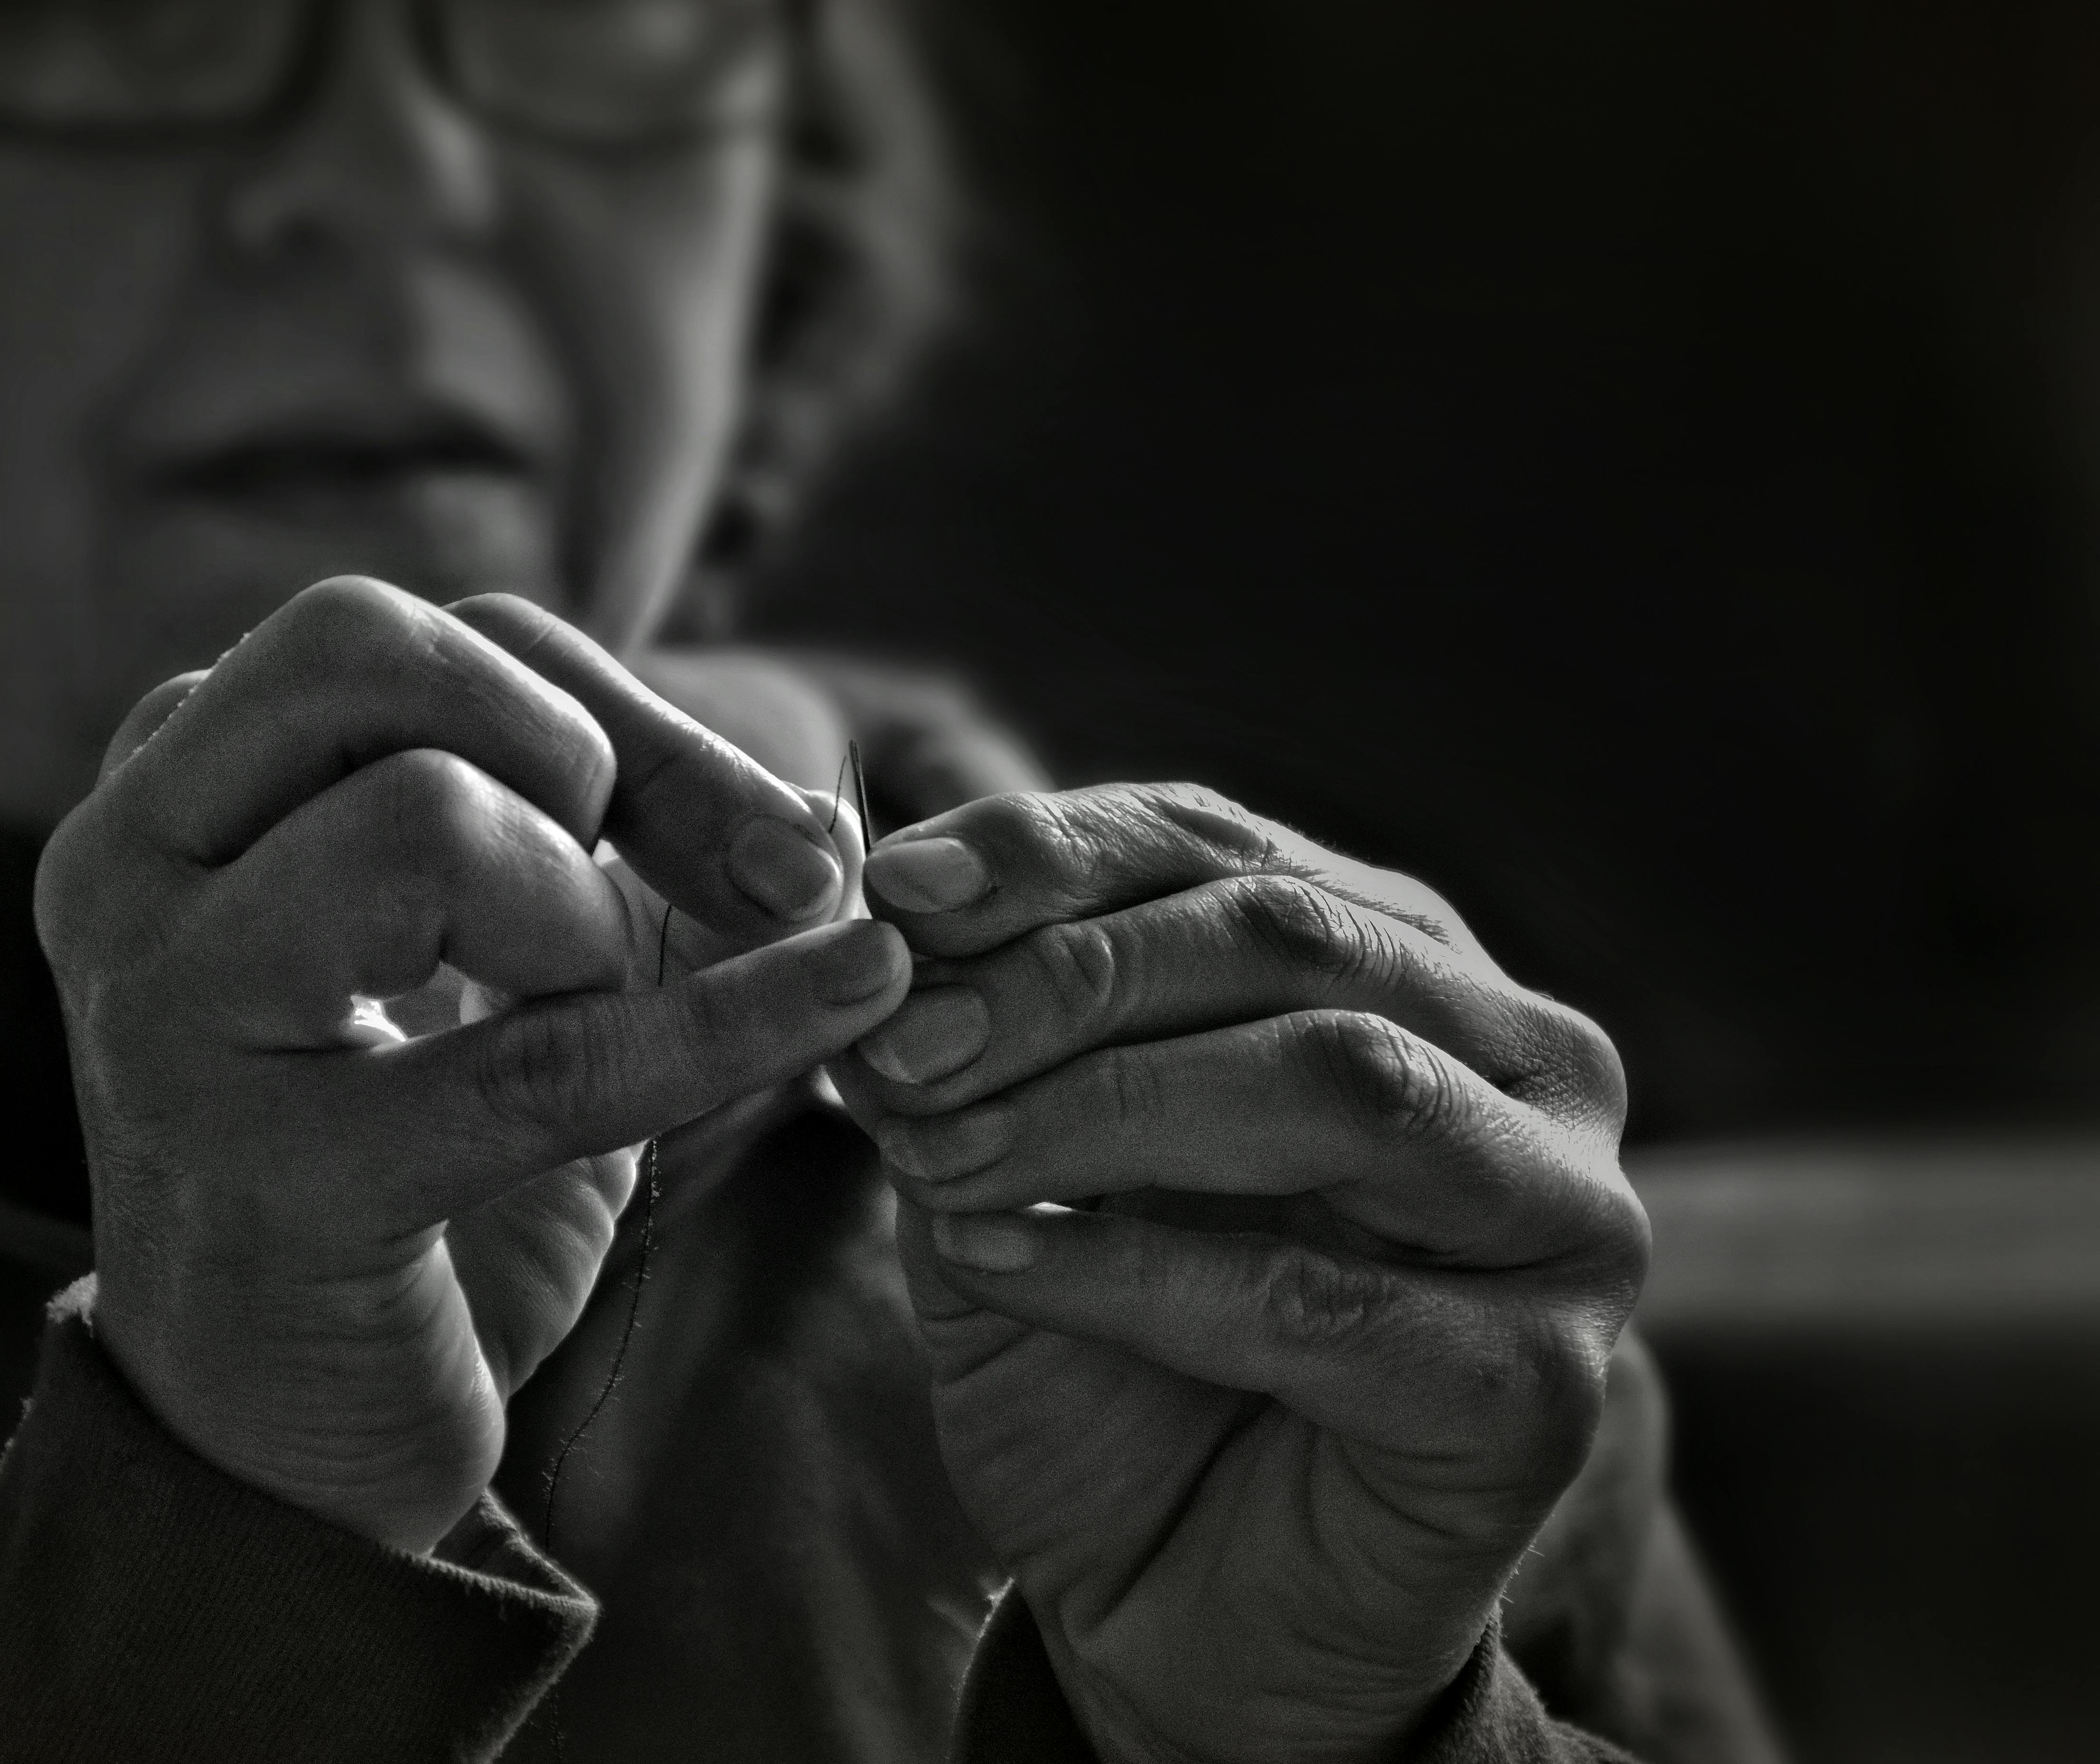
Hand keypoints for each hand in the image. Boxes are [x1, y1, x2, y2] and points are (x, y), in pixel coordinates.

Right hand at [34, 578, 904, 1553]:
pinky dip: (727, 1024)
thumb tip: (834, 820)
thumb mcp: (511, 963)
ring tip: (586, 1015)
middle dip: (578, 741)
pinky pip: (537, 1057)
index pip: (394, 634)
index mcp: (169, 791)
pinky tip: (854, 994)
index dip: (610, 703)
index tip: (768, 832)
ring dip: (583, 911)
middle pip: (364, 649)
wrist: (285, 1447)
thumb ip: (635, 851)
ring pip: (418, 818)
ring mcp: (165, 1013)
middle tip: (675, 888)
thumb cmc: (409, 1175)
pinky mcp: (264, 1174)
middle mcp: (124, 865)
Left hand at [832, 785, 1643, 1763]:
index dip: (1054, 852)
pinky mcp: (1540, 1386)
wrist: (1185, 1609)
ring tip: (936, 1149)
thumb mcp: (1017, 1164)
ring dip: (1102, 1105)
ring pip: (1336, 1082)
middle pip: (1287, 939)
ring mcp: (1563, 1218)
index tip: (896, 889)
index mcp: (1407, 962)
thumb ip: (984, 1044)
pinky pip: (1319, 1295)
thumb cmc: (1114, 1363)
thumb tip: (893, 917)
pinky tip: (996, 1254)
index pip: (1228, 846)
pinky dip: (1133, 1267)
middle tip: (899, 1040)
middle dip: (1064, 977)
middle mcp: (1523, 1060)